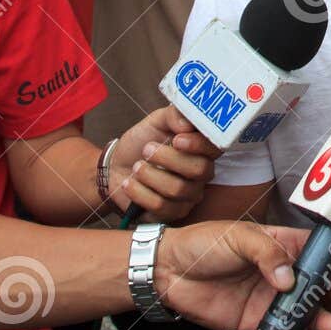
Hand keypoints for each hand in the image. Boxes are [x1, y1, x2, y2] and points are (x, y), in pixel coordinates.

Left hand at [110, 105, 218, 221]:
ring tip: (137, 167)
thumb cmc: (140, 143)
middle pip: (200, 170)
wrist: (115, 167)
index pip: (215, 147)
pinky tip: (130, 183)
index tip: (177, 139)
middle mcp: (200, 175)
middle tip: (147, 149)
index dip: (199, 145)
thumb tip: (187, 123)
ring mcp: (188, 196)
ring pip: (178, 189)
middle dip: (170, 159)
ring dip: (150, 175)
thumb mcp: (155, 121)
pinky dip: (140, 192)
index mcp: (201, 149)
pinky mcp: (171, 214)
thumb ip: (173, 115)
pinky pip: (161, 206)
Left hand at [156, 222, 330, 329]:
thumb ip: (266, 254)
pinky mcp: (254, 321)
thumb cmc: (204, 243)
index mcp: (279, 245)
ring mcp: (268, 299)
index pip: (314, 250)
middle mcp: (279, 273)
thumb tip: (289, 278)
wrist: (169, 271)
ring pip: (302, 311)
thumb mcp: (238, 237)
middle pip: (315, 283)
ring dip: (319, 320)